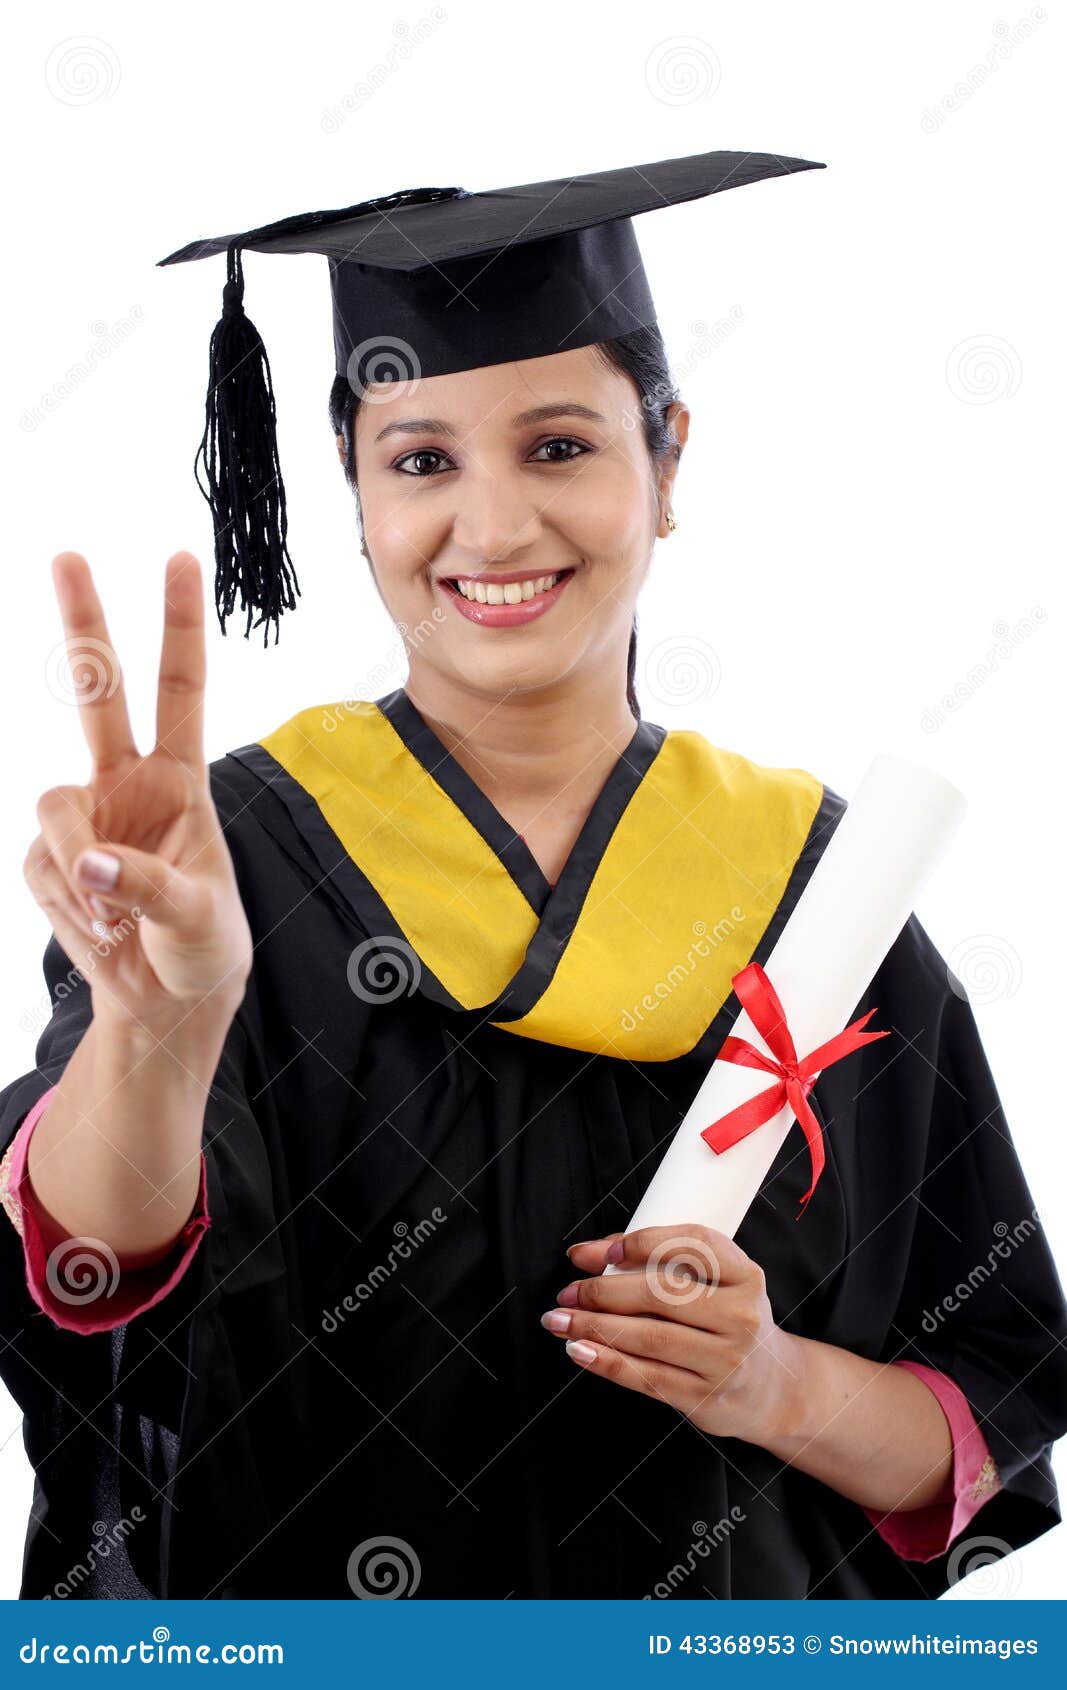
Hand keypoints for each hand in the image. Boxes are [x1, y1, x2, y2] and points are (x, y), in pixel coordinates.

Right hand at [23, 551, 253, 1025]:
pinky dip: (70, 913)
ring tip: (114, 925)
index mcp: (180, 778)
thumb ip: (147, 886)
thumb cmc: (202, 943)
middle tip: (69, 555)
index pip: (180, 689)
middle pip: (97, 693)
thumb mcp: (195, 916)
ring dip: (80, 873)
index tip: (182, 558)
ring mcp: (84, 818)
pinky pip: (45, 873)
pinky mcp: (50, 861)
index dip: (178, 626)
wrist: (167, 999)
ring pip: (55, 813)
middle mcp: (127, 783)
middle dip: (83, 624)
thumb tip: (91, 864)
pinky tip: (98, 936)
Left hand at [540, 1224, 800, 1445]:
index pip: (692, 1244)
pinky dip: (607, 1362)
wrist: (772, 1388)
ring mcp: (726, 1360)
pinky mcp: (706, 1398)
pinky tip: (579, 1349)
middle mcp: (741, 1316)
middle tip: (568, 1291)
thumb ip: (659, 1261)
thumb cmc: (729, 1322)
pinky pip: (647, 1376)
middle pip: (661, 1293)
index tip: (600, 1253)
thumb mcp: (716, 1284)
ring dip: (594, 1326)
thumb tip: (590, 1254)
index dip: (640, 1242)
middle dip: (603, 1290)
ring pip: (649, 1337)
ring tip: (558, 1319)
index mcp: (746, 1276)